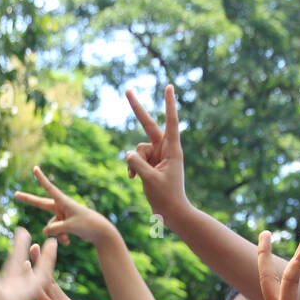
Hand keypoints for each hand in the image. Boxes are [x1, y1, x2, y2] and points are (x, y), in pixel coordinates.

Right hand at [15, 166, 111, 244]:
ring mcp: (62, 216)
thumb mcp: (70, 227)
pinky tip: (69, 242)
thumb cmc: (88, 225)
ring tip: (67, 237)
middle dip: (29, 200)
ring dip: (57, 234)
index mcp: (64, 202)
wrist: (101, 233)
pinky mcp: (65, 224)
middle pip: (41, 204)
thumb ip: (55, 229)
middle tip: (16, 194)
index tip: (35, 168)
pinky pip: (56, 232)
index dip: (41, 179)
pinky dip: (61, 237)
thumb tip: (44, 232)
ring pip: (51, 226)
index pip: (49, 188)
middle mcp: (61, 207)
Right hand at [124, 84, 187, 215]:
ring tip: (140, 177)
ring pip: (137, 149)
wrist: (172, 213)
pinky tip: (133, 179)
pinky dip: (132, 167)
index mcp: (173, 150)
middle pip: (148, 125)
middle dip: (137, 109)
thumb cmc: (167, 197)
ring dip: (134, 162)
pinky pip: (134, 159)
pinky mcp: (150, 163)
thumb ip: (138, 164)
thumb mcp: (150, 180)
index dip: (169, 104)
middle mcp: (165, 149)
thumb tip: (128, 153)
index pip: (171, 122)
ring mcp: (156, 155)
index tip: (169, 86)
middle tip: (127, 89)